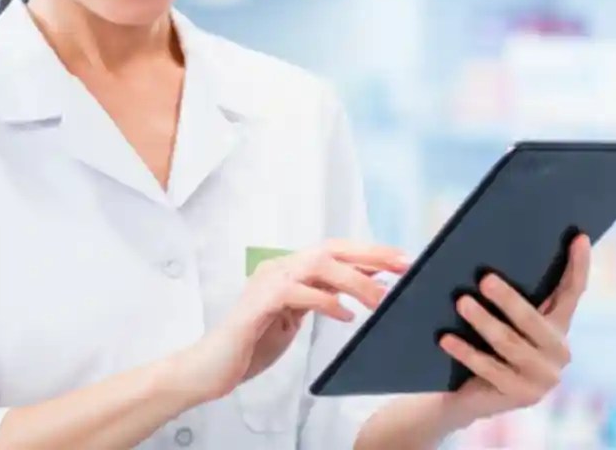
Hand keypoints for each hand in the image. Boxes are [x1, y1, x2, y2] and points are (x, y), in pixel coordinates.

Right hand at [179, 240, 408, 403]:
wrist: (211, 366)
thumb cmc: (252, 345)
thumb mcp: (296, 318)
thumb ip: (324, 298)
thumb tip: (367, 286)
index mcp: (286, 270)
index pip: (333, 251)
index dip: (368, 252)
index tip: (402, 260)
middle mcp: (277, 268)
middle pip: (330, 249)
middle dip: (370, 255)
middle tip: (403, 266)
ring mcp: (266, 282)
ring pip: (317, 265)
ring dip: (353, 280)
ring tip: (379, 300)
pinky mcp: (259, 303)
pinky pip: (298, 293)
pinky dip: (326, 301)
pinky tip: (345, 315)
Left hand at [438, 233, 591, 426]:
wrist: (468, 393)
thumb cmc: (480, 341)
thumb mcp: (494, 315)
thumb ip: (495, 291)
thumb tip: (469, 259)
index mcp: (557, 325)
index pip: (572, 292)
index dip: (578, 265)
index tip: (579, 236)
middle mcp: (558, 351)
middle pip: (534, 320)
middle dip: (509, 298)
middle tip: (484, 279)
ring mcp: (543, 377)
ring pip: (510, 344)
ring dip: (484, 322)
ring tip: (461, 303)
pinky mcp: (522, 396)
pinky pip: (490, 368)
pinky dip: (467, 352)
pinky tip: (447, 339)